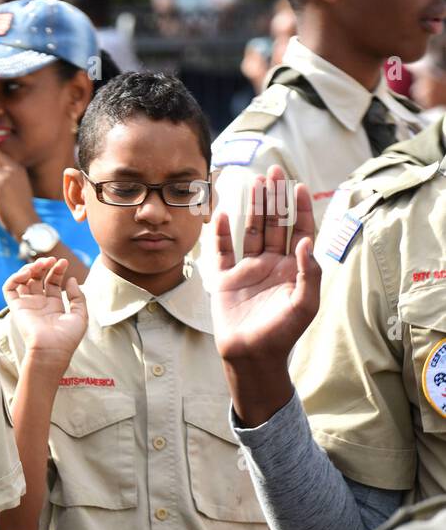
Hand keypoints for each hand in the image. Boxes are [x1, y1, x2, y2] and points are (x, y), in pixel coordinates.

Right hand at [4, 257, 87, 369]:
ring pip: (23, 280)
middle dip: (44, 265)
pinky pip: (9, 288)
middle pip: (38, 278)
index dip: (57, 270)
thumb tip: (71, 279)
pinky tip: (27, 273)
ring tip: (40, 264)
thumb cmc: (67, 338)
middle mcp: (39, 303)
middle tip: (51, 259)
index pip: (52, 282)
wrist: (51, 351)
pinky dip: (15, 277)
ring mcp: (27, 304)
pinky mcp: (15, 307)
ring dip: (29, 268)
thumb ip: (78, 296)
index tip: (64, 262)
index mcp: (54, 305)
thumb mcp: (80, 315)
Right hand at [210, 165, 321, 365]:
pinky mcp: (224, 279)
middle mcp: (270, 265)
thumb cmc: (282, 334)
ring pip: (250, 231)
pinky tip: (222, 213)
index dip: (300, 209)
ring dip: (253, 208)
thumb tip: (307, 240)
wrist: (251, 356)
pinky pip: (221, 251)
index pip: (299, 231)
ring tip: (255, 184)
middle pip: (274, 224)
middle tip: (274, 173)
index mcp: (292, 269)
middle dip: (275, 198)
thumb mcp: (305, 305)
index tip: (298, 186)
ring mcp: (246, 270)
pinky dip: (220, 233)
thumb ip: (309, 272)